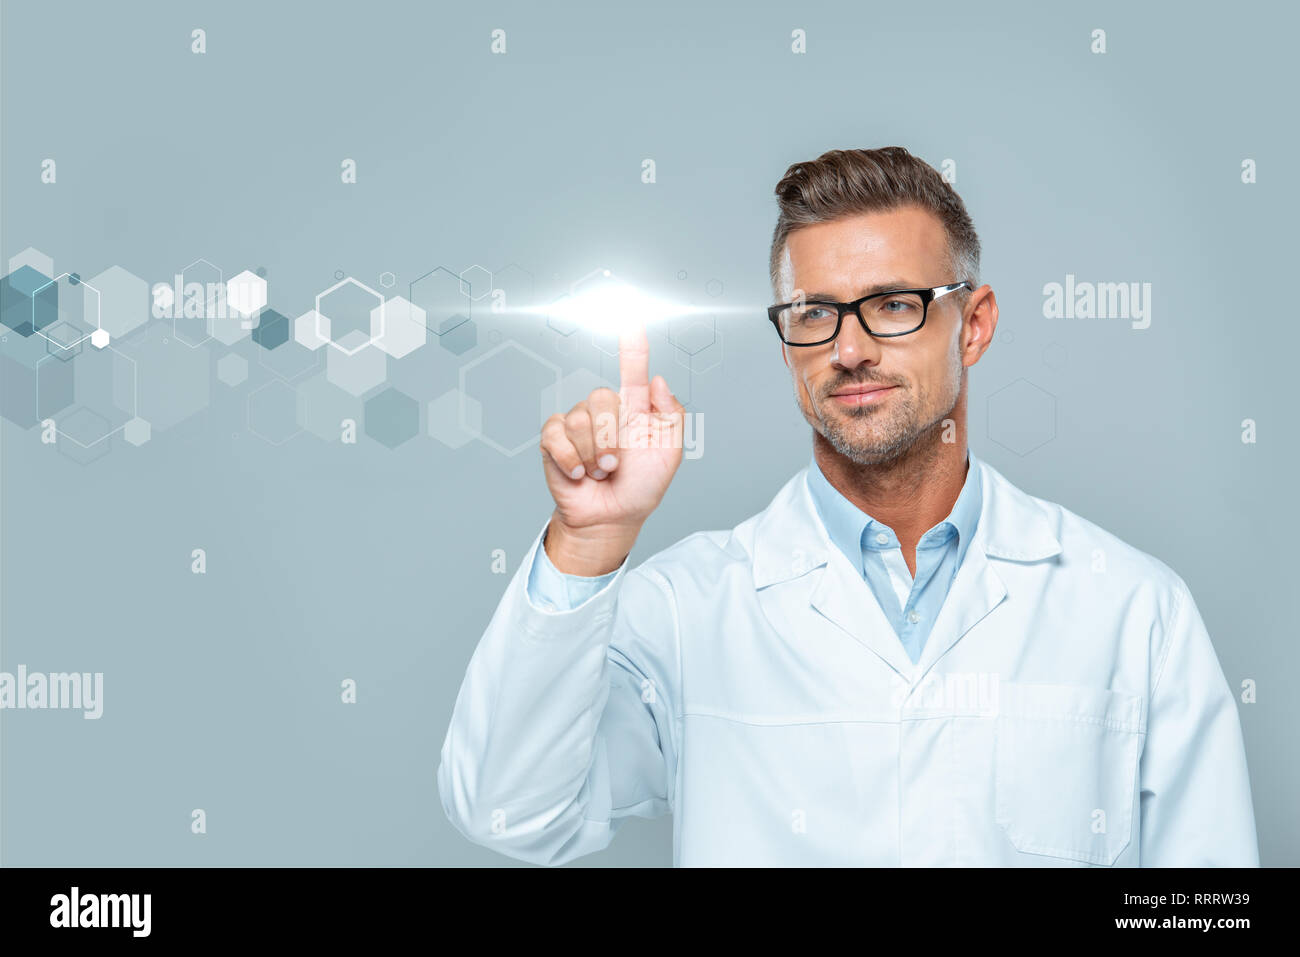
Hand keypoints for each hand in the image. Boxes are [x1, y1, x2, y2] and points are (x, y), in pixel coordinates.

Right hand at [538, 317, 685, 574]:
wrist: (612, 518)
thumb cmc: (641, 486)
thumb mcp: (669, 453)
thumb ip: (671, 416)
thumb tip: (659, 379)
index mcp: (634, 408)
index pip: (633, 368)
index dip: (632, 344)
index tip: (631, 316)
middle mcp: (604, 410)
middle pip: (602, 397)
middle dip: (611, 437)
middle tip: (615, 464)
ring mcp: (577, 423)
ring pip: (580, 420)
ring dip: (594, 456)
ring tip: (599, 472)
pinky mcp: (554, 439)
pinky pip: (556, 435)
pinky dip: (572, 460)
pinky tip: (579, 474)